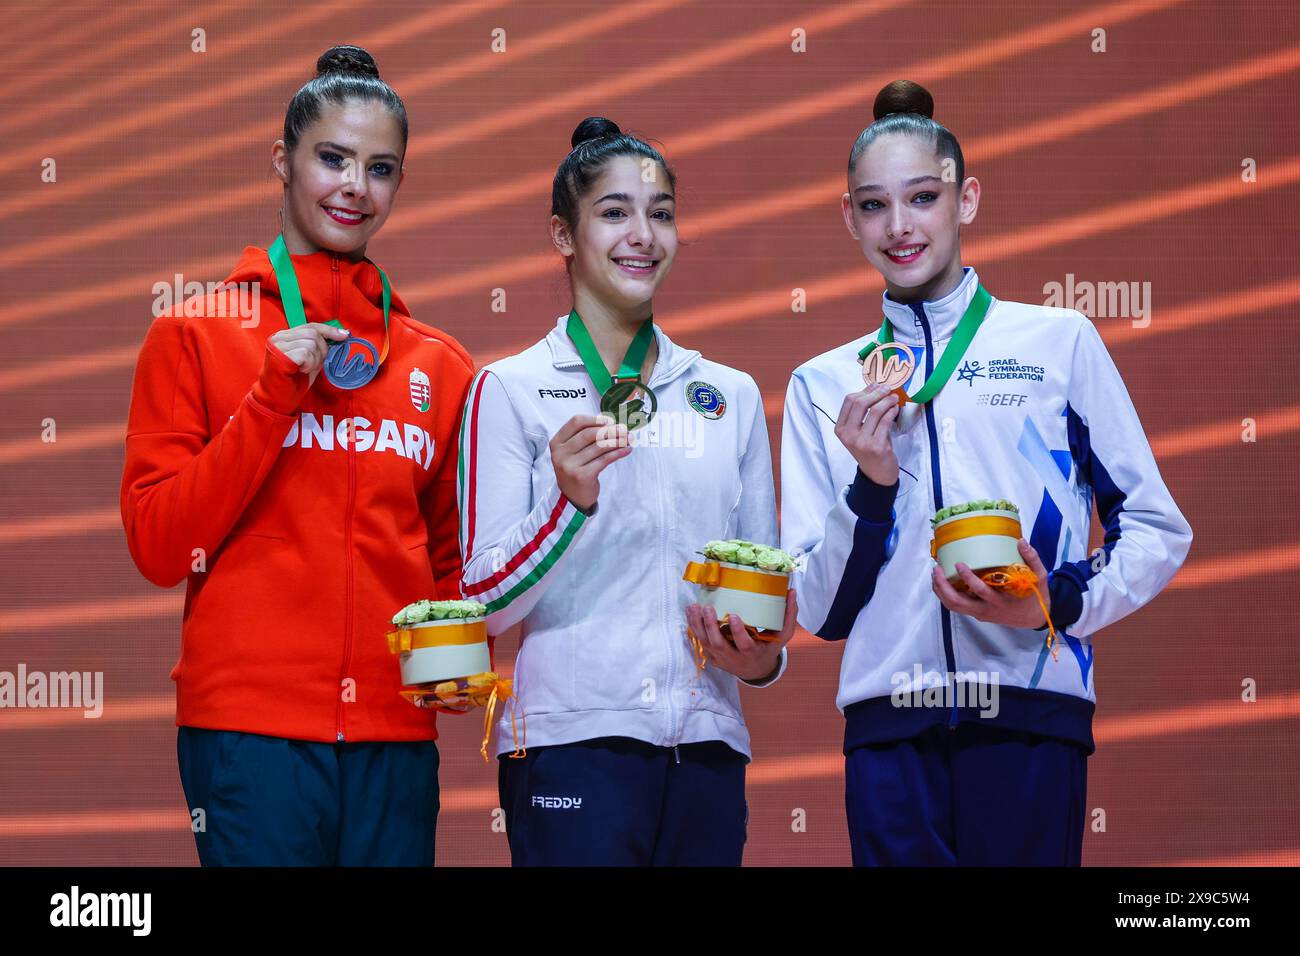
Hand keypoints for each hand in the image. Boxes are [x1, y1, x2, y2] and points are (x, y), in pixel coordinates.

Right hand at [268, 322, 350, 386]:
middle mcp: (279, 337)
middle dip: (322, 350)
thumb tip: (340, 335)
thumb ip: (319, 348)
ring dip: (315, 360)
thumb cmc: (293, 381)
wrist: (277, 398)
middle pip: (313, 333)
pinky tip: (301, 371)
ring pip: (311, 343)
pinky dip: (309, 364)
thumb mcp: (310, 361)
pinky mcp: (279, 355)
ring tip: (305, 369)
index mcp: (285, 336)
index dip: (329, 330)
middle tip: (316, 364)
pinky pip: (306, 353)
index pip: (311, 326)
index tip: (344, 335)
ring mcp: (278, 345)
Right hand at [549, 414, 630, 510]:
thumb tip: (612, 424)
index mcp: (557, 442)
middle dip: (610, 430)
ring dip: (617, 441)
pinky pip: (604, 460)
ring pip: (599, 446)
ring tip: (628, 439)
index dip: (595, 419)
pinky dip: (618, 453)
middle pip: (589, 433)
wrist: (572, 497)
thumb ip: (586, 437)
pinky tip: (626, 450)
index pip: (576, 422)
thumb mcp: (573, 451)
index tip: (610, 421)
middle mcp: (560, 453)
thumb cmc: (576, 469)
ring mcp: (569, 465)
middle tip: (625, 430)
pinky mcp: (582, 476)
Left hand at [685, 591, 797, 682]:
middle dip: (711, 626)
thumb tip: (792, 592)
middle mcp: (734, 658)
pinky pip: (700, 642)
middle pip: (719, 644)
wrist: (755, 670)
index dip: (737, 631)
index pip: (744, 644)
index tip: (732, 615)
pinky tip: (691, 613)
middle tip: (707, 608)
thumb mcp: (782, 636)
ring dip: (698, 625)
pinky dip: (694, 627)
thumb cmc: (769, 648)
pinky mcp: (712, 656)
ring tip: (694, 607)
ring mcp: (721, 658)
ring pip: (706, 643)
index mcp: (753, 653)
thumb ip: (789, 615)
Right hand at [835, 385, 900, 485]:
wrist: (876, 473)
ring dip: (887, 401)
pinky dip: (892, 411)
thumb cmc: (870, 448)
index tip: (877, 385)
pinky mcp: (876, 446)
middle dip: (876, 392)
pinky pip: (885, 421)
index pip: (849, 401)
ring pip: (875, 411)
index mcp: (840, 428)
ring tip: (894, 398)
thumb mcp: (859, 431)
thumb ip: (862, 412)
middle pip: (860, 403)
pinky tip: (896, 409)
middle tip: (888, 388)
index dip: (865, 390)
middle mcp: (847, 435)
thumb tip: (876, 387)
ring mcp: (861, 442)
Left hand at [931, 538, 1051, 628]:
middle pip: (957, 602)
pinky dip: (946, 596)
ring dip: (941, 591)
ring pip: (954, 606)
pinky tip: (942, 582)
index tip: (959, 563)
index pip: (980, 591)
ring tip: (935, 574)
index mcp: (1000, 601)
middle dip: (944, 586)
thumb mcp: (1039, 577)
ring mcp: (980, 613)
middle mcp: (987, 610)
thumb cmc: (1035, 596)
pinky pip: (957, 607)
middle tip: (937, 569)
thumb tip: (1021, 541)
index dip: (967, 578)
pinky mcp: (977, 614)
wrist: (1035, 618)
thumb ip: (1032, 559)